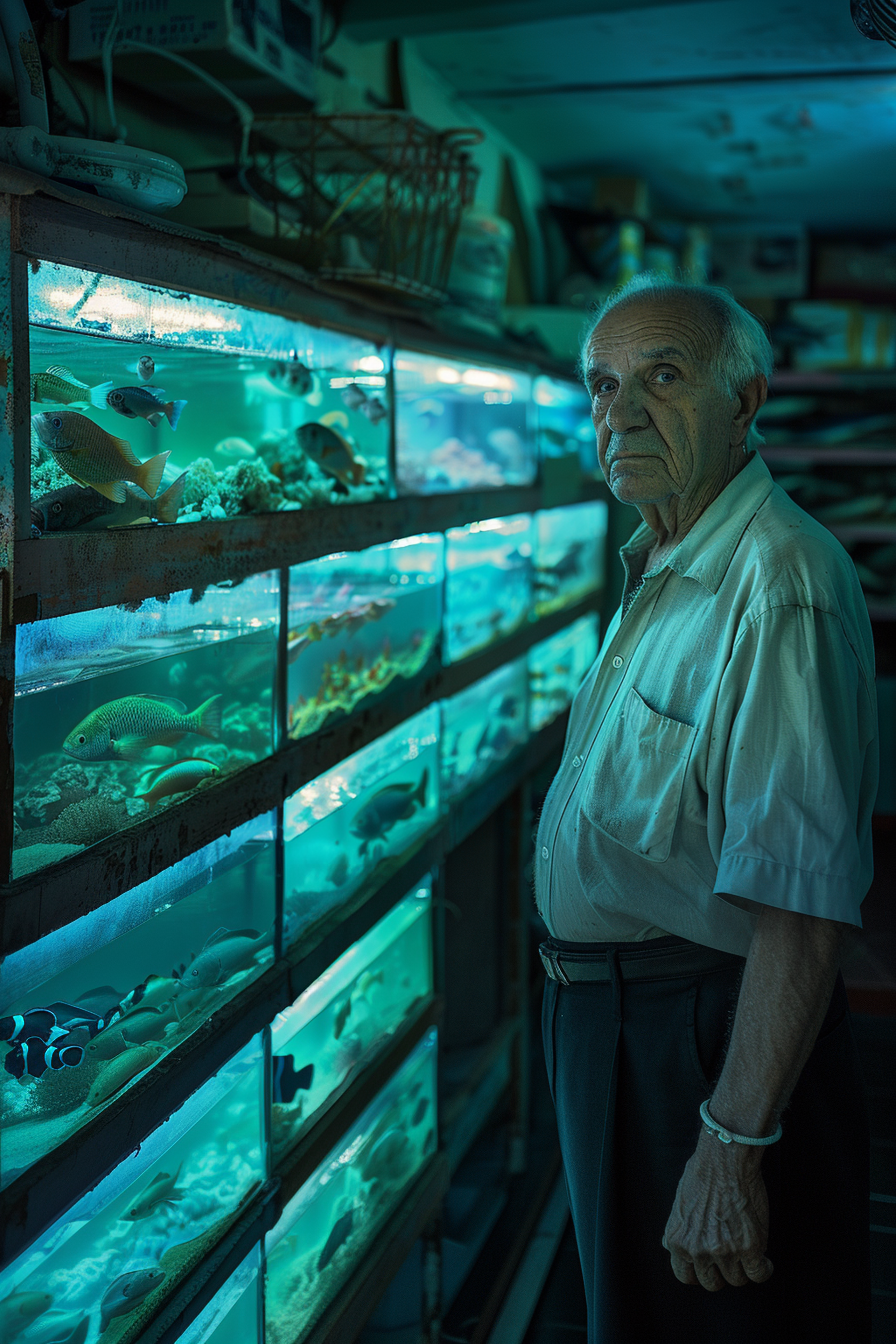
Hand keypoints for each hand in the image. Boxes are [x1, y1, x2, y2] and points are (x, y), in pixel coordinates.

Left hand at [661, 1131, 772, 1290]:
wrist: (725, 1158)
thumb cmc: (703, 1173)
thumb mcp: (679, 1204)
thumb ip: (679, 1229)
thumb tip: (673, 1245)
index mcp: (678, 1240)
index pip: (685, 1276)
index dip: (699, 1273)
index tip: (709, 1268)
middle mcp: (698, 1250)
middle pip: (712, 1283)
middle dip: (721, 1272)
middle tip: (730, 1258)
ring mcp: (724, 1251)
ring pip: (737, 1280)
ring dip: (743, 1268)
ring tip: (747, 1254)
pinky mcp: (749, 1247)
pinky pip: (759, 1273)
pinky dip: (763, 1269)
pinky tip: (764, 1260)